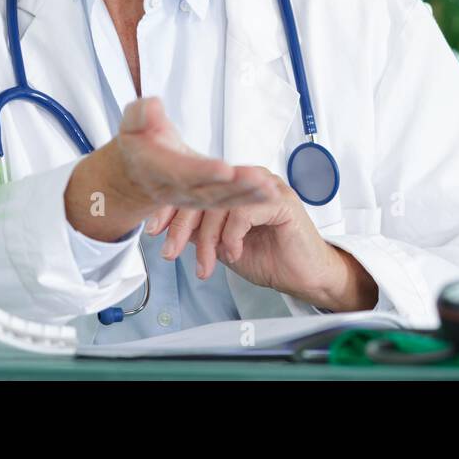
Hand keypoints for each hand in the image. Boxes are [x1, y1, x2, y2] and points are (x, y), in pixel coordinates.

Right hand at [64, 96, 272, 240]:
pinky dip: (250, 199)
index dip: (203, 172)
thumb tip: (152, 107)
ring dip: (247, 195)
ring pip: (221, 200)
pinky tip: (270, 193)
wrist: (137, 172)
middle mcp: (175, 188)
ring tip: (270, 189)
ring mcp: (191, 197)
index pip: (181, 172)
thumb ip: (141, 115)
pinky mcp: (206, 199)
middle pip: (207, 191)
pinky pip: (228, 201)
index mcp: (156, 168)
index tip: (225, 168)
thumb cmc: (139, 142)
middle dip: (234, 186)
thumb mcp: (132, 122)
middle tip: (258, 179)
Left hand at [145, 168, 378, 310]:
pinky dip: (232, 236)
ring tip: (208, 261)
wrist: (304, 276)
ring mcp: (267, 189)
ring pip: (222, 203)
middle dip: (182, 226)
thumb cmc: (271, 258)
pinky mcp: (282, 203)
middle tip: (171, 251)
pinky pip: (243, 213)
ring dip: (208, 237)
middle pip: (206, 193)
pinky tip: (233, 252)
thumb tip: (172, 227)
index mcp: (238, 187)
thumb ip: (204, 231)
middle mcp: (252, 182)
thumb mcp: (224, 245)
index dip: (173, 209)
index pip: (198, 189)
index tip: (153, 230)